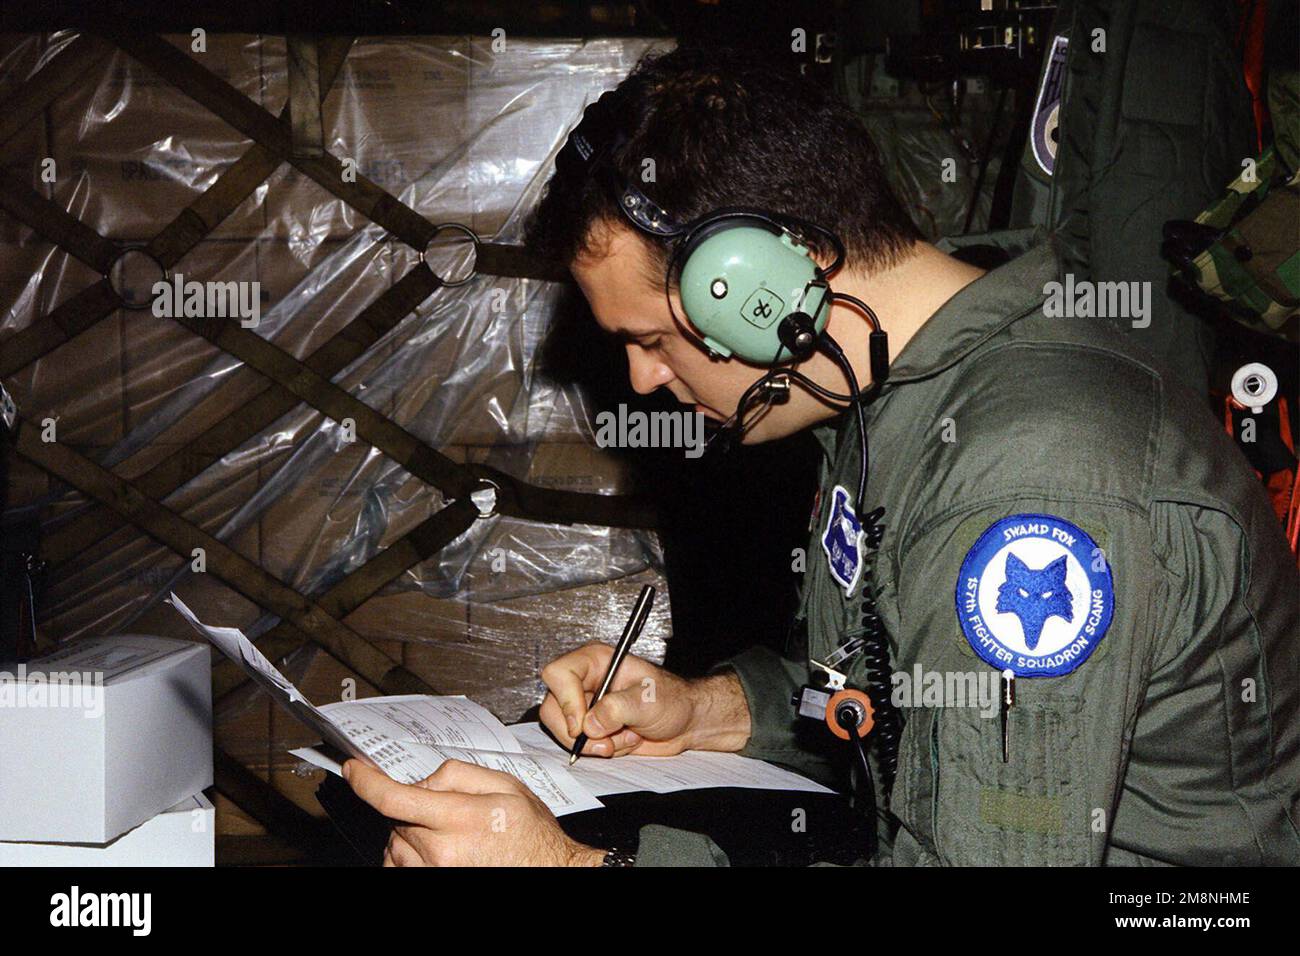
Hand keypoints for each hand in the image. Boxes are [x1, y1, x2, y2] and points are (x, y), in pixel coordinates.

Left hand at [343, 758, 604, 866]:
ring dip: (405, 833)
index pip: (392, 797)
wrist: (549, 872)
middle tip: (441, 808)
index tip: (353, 769)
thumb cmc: (531, 834)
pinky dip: (405, 856)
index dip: (365, 781)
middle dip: (407, 807)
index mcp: (458, 817)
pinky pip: (398, 869)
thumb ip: (460, 773)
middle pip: (394, 820)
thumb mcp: (506, 785)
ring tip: (440, 832)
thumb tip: (425, 779)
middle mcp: (440, 852)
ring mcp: (434, 874)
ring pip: (393, 846)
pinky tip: (431, 851)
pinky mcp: (432, 884)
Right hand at [539, 642, 750, 757]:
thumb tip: (590, 724)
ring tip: (624, 737)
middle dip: (578, 732)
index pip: (559, 674)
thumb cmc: (673, 699)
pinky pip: (578, 745)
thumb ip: (617, 709)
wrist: (684, 723)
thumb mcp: (649, 700)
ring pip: (562, 730)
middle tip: (606, 741)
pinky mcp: (589, 728)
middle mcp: (586, 682)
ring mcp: (586, 706)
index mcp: (597, 662)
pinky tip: (622, 741)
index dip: (566, 701)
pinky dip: (599, 751)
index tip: (583, 724)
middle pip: (552, 707)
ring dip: (594, 744)